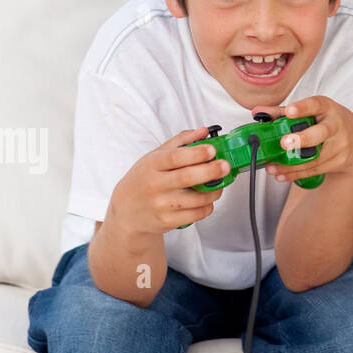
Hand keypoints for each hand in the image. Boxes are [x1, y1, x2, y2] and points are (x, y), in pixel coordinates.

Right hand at [104, 127, 227, 236]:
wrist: (126, 211)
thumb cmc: (144, 179)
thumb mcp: (155, 156)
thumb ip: (181, 141)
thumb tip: (203, 131)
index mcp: (152, 165)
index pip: (175, 157)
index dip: (196, 153)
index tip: (212, 150)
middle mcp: (154, 186)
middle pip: (187, 178)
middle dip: (211, 171)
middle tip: (225, 166)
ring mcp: (160, 205)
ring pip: (196, 199)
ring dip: (214, 191)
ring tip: (219, 183)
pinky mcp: (167, 221)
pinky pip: (196, 214)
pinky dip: (207, 206)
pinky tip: (207, 199)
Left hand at [253, 96, 352, 183]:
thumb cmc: (327, 121)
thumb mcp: (310, 112)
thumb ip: (282, 112)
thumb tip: (257, 112)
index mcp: (326, 108)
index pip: (316, 104)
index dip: (303, 108)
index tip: (289, 112)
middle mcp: (336, 125)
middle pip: (321, 133)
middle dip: (303, 139)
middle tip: (285, 143)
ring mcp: (340, 144)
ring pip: (315, 157)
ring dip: (292, 164)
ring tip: (272, 166)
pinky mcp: (339, 161)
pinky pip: (315, 169)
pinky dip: (296, 174)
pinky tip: (282, 175)